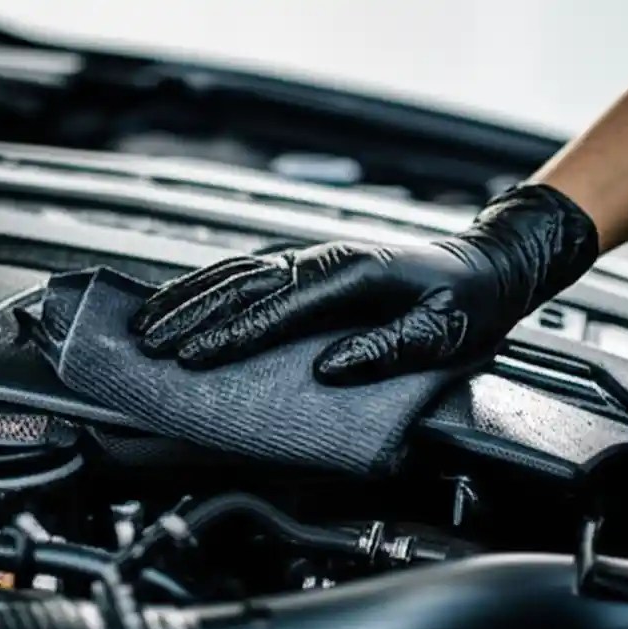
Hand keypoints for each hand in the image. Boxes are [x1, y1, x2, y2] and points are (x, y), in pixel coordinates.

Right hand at [129, 183, 597, 383]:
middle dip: (188, 315)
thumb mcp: (442, 333)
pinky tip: (178, 299)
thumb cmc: (465, 302)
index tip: (192, 358)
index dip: (231, 335)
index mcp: (351, 274)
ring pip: (233, 273)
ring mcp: (308, 257)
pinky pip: (243, 272)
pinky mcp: (302, 265)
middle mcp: (320, 259)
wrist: (483, 265)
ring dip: (185, 296)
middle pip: (240, 285)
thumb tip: (329, 370)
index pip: (276, 308)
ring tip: (144, 321)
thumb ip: (386, 350)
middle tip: (147, 343)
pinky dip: (204, 285)